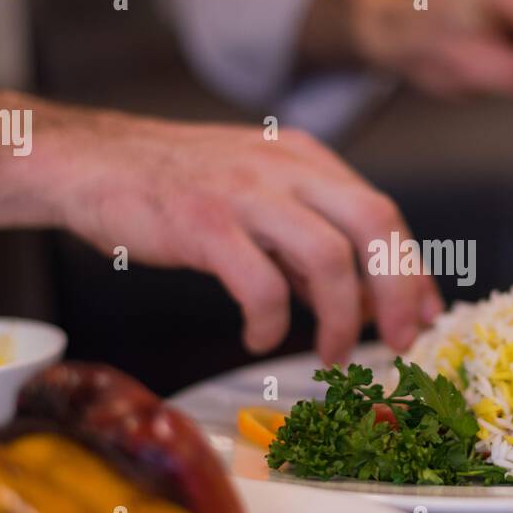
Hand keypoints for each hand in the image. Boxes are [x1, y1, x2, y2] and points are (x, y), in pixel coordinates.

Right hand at [45, 114, 442, 364]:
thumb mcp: (257, 198)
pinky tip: (258, 336)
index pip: (383, 213)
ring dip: (340, 317)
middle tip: (398, 342)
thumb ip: (308, 243)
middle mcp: (286, 168)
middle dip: (399, 291)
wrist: (88, 162)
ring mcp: (245, 192)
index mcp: (306, 159)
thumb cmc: (174, 187)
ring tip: (328, 353)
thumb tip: (362, 301)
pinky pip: (259, 282)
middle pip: (376, 224)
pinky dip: (270, 320)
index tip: (424, 317)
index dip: (412, 270)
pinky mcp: (202, 222)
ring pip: (330, 256)